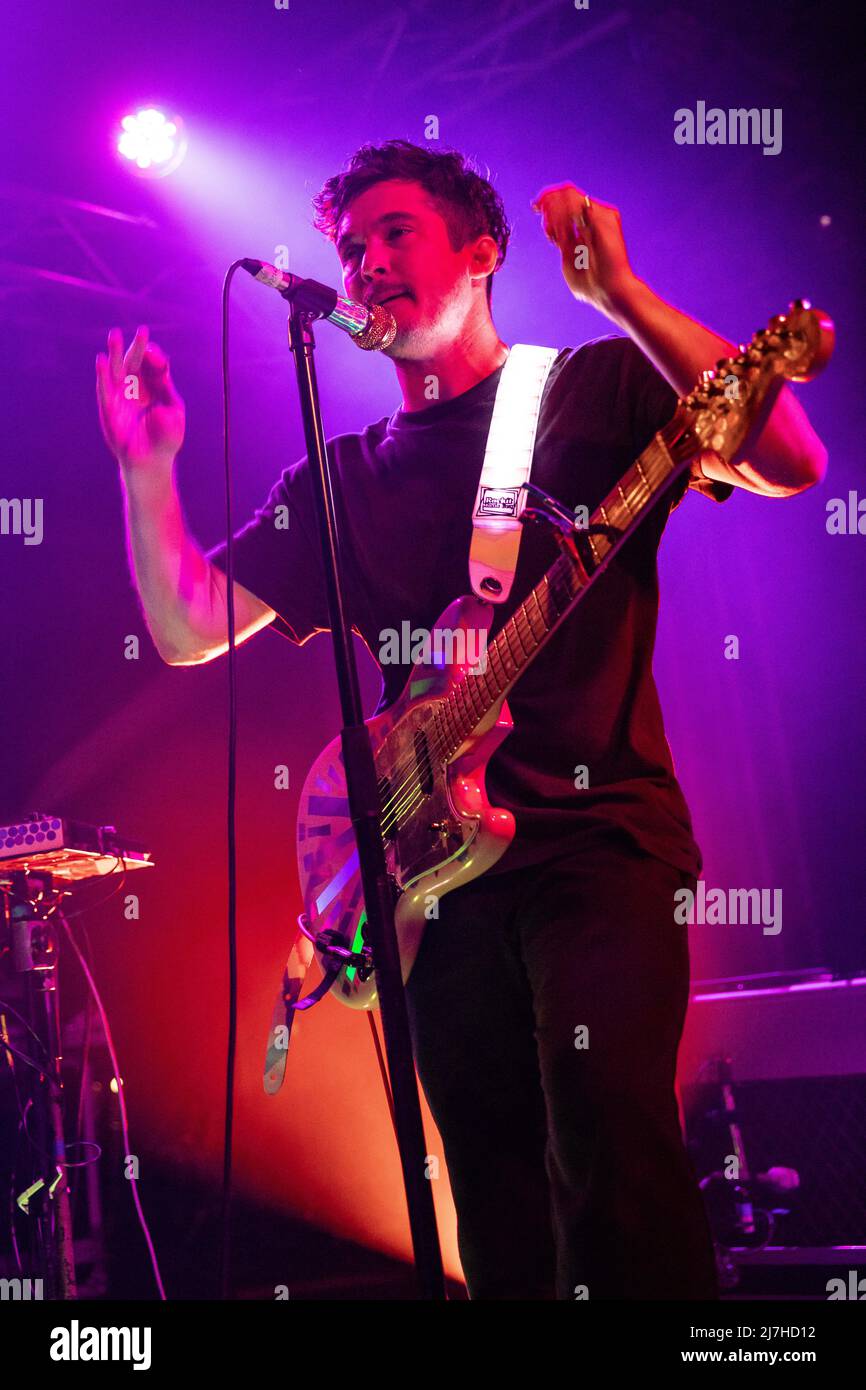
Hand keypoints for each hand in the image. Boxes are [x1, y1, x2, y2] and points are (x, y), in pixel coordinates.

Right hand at [96, 325, 184, 471]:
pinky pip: (105, 388)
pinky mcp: (108, 408)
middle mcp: (136, 387)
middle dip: (138, 347)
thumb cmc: (165, 437)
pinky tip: (102, 360)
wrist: (151, 462)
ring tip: (115, 335)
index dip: (155, 358)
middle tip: (142, 331)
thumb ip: (167, 389)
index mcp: (154, 387)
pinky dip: (103, 374)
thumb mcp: (173, 410)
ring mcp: (121, 396)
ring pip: (117, 369)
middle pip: (136, 362)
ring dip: (116, 352)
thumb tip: (161, 368)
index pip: (154, 364)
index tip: (159, 361)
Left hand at [530, 182, 634, 315]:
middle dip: (548, 203)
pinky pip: (577, 205)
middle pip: (566, 193)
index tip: (535, 207)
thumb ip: (561, 239)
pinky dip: (564, 217)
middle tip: (542, 219)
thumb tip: (550, 223)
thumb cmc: (590, 284)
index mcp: (584, 226)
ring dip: (555, 213)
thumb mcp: (567, 258)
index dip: (548, 200)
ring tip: (556, 236)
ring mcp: (600, 215)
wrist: (609, 292)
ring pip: (569, 196)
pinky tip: (562, 235)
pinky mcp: (604, 217)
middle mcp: (593, 217)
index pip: (565, 201)